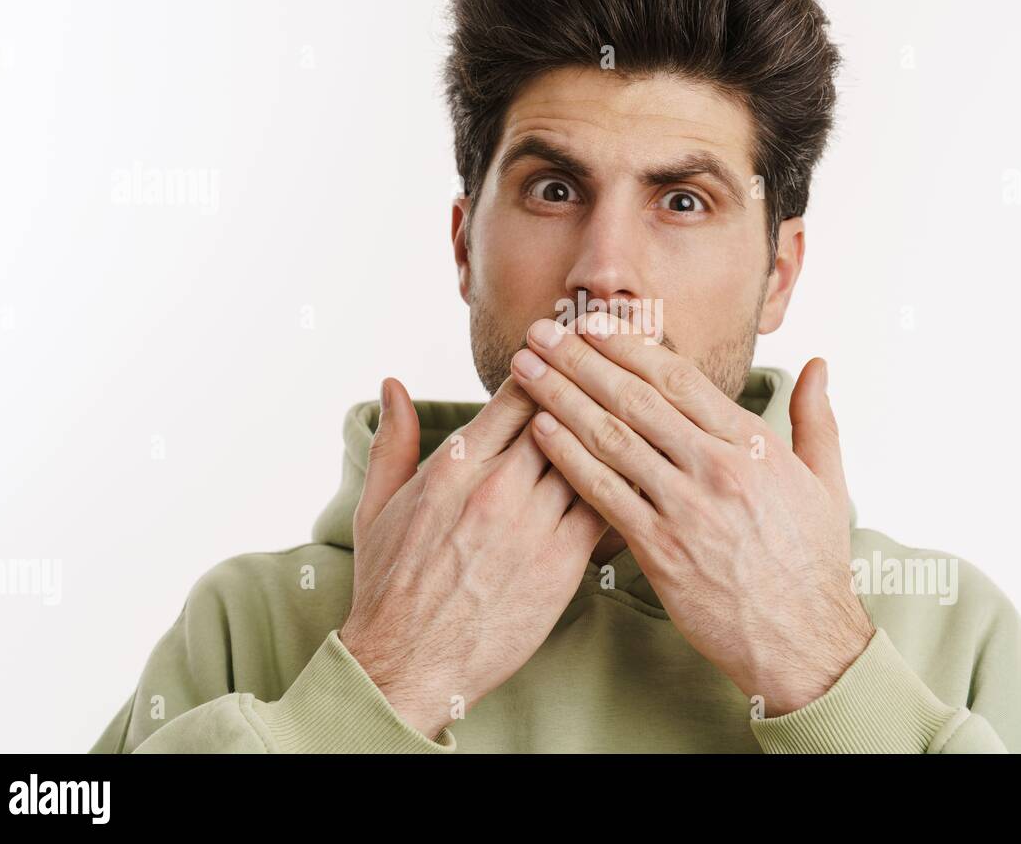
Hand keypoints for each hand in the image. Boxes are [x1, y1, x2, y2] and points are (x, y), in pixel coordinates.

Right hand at [339, 375, 609, 737]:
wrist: (408, 663)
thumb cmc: (390, 586)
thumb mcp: (377, 504)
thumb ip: (392, 440)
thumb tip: (393, 385)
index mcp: (454, 466)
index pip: (517, 396)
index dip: (549, 370)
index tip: (568, 356)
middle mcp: (496, 488)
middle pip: (561, 417)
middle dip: (588, 391)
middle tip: (618, 370)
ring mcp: (531, 525)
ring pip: (589, 457)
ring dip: (612, 433)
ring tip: (640, 411)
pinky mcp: (561, 563)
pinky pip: (605, 508)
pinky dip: (624, 484)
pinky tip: (643, 468)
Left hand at [509, 312, 874, 715]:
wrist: (803, 640)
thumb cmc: (813, 561)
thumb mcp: (827, 481)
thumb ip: (815, 417)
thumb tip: (817, 364)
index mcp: (750, 444)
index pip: (677, 377)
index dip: (627, 346)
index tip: (591, 324)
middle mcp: (715, 467)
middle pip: (634, 398)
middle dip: (579, 359)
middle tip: (540, 331)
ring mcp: (685, 508)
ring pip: (611, 438)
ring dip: (561, 398)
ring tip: (526, 371)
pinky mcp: (661, 550)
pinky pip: (603, 494)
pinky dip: (569, 458)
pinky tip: (539, 431)